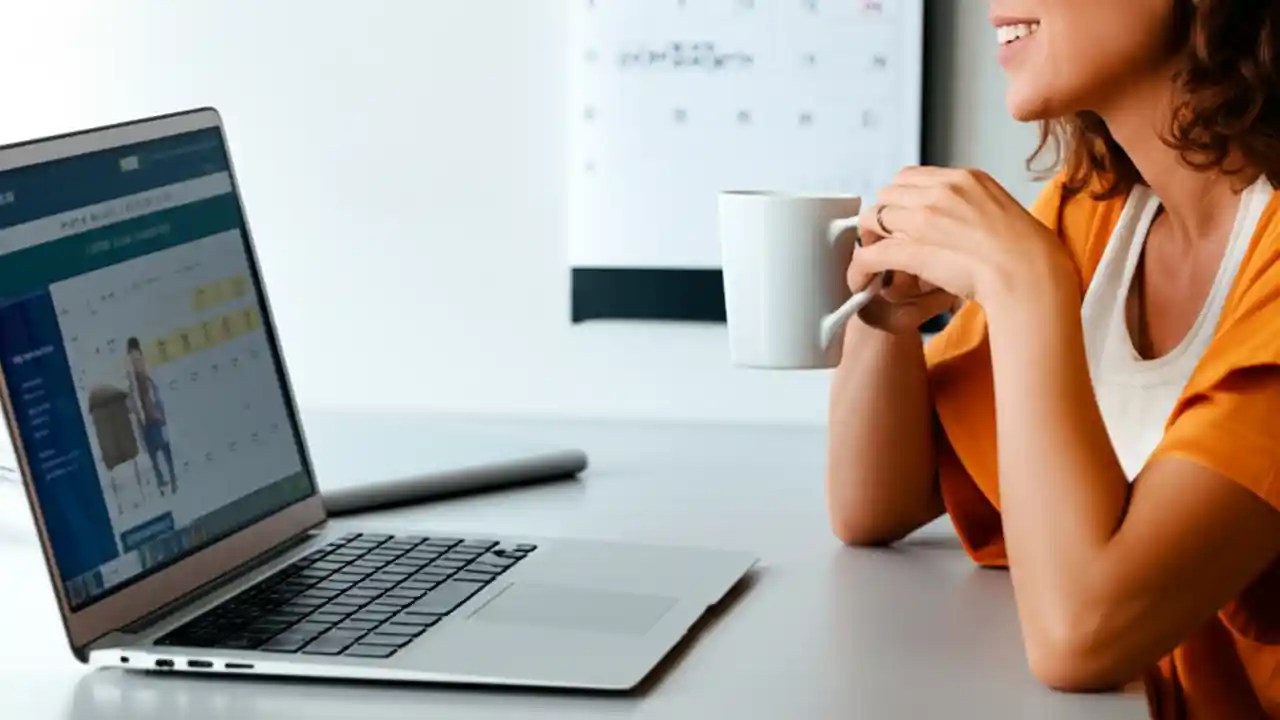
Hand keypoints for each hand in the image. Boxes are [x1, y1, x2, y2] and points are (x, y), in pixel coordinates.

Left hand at [848, 167, 1076, 318]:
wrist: (1030, 275)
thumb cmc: (1025, 252)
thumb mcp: (1000, 209)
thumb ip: (971, 205)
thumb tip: (956, 218)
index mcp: (963, 178)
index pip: (910, 176)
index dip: (899, 198)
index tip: (900, 215)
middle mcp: (941, 192)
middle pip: (887, 194)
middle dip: (882, 216)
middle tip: (884, 238)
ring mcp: (924, 219)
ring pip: (873, 218)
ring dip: (870, 238)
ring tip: (875, 258)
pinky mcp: (913, 250)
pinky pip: (870, 254)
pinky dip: (860, 267)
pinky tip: (862, 279)